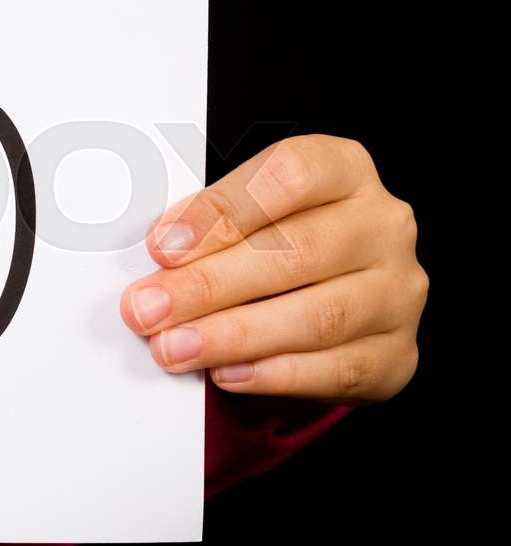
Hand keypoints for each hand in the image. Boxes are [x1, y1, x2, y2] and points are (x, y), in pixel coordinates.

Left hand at [120, 134, 424, 401]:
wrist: (330, 296)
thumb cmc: (276, 242)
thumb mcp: (247, 213)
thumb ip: (209, 222)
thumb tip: (157, 249)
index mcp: (344, 171)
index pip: (289, 176)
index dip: (222, 211)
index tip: (163, 246)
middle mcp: (382, 226)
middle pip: (296, 252)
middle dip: (209, 285)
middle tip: (149, 308)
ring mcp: (396, 291)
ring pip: (318, 316)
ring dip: (233, 335)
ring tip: (174, 347)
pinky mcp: (397, 353)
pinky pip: (337, 368)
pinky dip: (275, 374)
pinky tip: (227, 373)